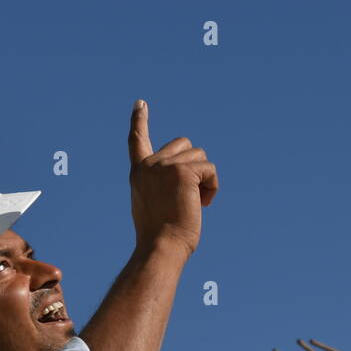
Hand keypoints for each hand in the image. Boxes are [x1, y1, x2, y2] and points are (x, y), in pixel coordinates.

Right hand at [127, 100, 218, 256]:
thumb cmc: (161, 237)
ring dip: (205, 179)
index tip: (140, 104)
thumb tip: (188, 178)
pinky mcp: (183, 171)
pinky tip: (203, 203)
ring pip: (200, 156)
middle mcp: (149, 164)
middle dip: (195, 167)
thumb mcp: (154, 206)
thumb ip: (162, 185)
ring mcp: (165, 166)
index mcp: (139, 173)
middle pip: (184, 145)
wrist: (161, 247)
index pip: (138, 140)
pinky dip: (212, 186)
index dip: (139, 121)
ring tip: (196, 203)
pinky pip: (209, 169)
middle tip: (192, 197)